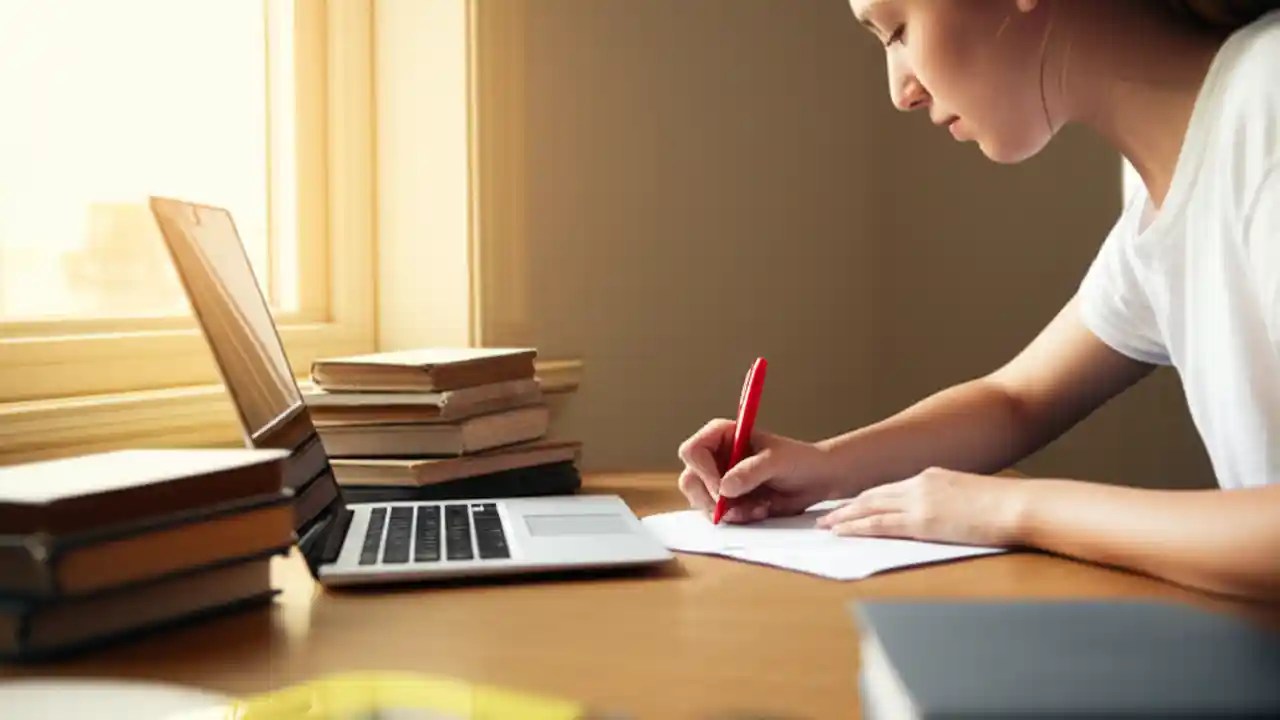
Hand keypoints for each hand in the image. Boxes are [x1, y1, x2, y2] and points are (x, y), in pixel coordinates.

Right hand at [676, 419, 841, 523]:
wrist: (817, 480)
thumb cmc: (800, 460)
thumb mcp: (777, 461)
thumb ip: (750, 471)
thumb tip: (725, 487)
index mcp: (721, 435)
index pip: (692, 451)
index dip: (703, 472)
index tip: (722, 489)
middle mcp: (715, 456)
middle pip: (690, 480)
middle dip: (711, 499)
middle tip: (735, 508)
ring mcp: (719, 479)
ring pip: (701, 501)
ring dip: (728, 511)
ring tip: (758, 507)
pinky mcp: (728, 500)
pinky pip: (718, 515)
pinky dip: (737, 518)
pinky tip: (760, 510)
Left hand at [816, 467, 1023, 545]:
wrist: (1018, 505)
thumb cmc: (1006, 506)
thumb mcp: (972, 497)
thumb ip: (951, 502)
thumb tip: (946, 515)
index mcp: (933, 477)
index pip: (890, 489)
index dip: (867, 499)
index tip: (849, 505)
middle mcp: (920, 484)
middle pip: (873, 495)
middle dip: (847, 506)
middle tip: (825, 515)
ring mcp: (919, 501)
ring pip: (869, 507)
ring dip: (844, 517)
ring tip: (824, 525)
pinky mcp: (922, 520)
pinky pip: (879, 524)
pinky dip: (856, 527)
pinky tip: (841, 532)